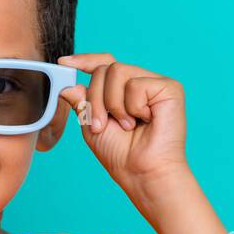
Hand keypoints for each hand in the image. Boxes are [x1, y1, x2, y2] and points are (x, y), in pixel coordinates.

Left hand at [57, 52, 191, 192]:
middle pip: (105, 68)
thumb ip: (81, 102)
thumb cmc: (120, 154)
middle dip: (96, 99)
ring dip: (112, 104)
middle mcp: (139, 82)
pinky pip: (136, 84)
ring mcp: (155, 83)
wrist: (141, 172)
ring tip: (126, 125)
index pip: (104, 64)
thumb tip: (67, 84)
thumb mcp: (91, 125)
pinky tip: (144, 120)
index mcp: (122, 90)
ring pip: (117, 71)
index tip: (64, 63)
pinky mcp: (169, 88)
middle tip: (102, 125)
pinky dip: (132, 106)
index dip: (84, 60)